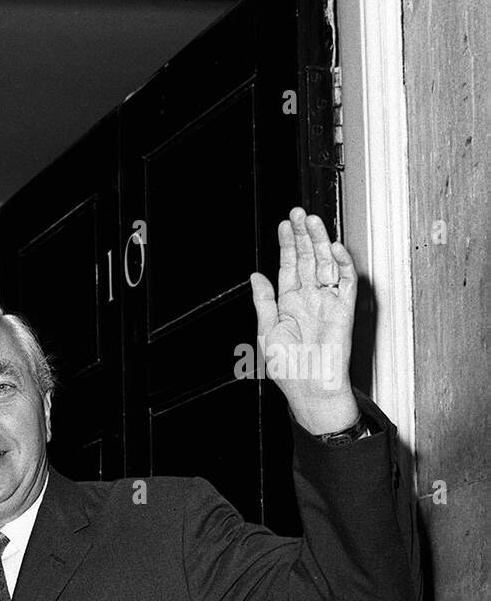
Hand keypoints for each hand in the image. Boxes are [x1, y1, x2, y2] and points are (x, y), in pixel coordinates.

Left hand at [249, 208, 359, 433]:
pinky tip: (333, 248)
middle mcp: (309, 298)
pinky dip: (342, 264)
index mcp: (289, 303)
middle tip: (299, 213)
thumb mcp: (266, 330)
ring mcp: (327, 301)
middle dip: (304, 235)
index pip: (290, 266)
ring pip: (326, 264)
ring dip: (321, 242)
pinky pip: (345, 282)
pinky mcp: (344, 309)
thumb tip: (255, 276)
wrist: (308, 387)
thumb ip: (263, 301)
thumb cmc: (287, 367)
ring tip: (313, 221)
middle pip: (308, 259)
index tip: (284, 224)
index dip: (288, 245)